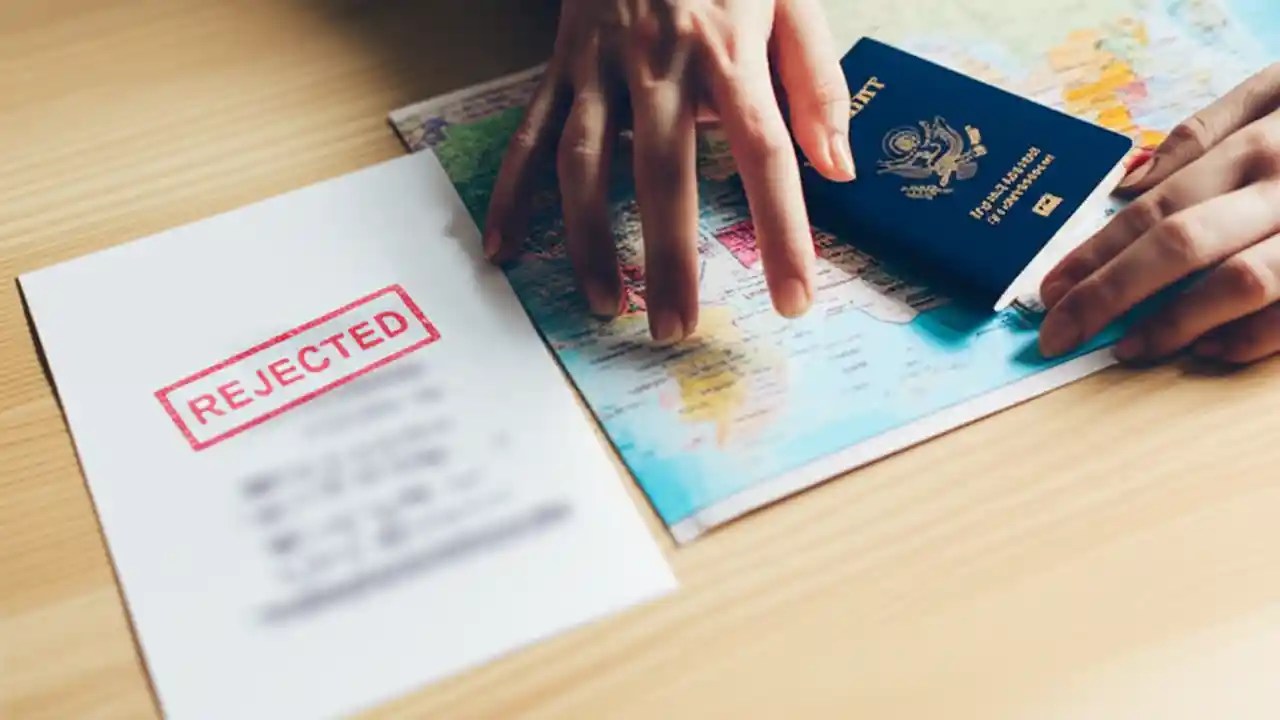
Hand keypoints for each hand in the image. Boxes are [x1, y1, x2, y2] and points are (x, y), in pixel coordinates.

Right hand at [481, 0, 855, 341]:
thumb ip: (818, 85)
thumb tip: (839, 171)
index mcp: (730, 51)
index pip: (764, 155)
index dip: (780, 231)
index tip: (792, 300)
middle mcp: (660, 64)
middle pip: (664, 173)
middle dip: (669, 257)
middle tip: (676, 328)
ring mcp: (600, 66)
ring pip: (585, 162)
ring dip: (588, 238)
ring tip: (607, 303)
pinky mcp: (560, 66)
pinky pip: (530, 134)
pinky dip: (512, 192)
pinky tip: (505, 247)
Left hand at [1039, 63, 1279, 364]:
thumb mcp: (1279, 90)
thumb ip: (1204, 133)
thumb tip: (1126, 183)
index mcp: (1262, 144)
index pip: (1154, 207)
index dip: (1093, 253)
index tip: (1045, 292)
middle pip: (1180, 243)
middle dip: (1106, 294)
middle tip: (1056, 333)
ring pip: (1239, 281)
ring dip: (1172, 324)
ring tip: (1124, 349)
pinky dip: (1250, 339)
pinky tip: (1205, 353)